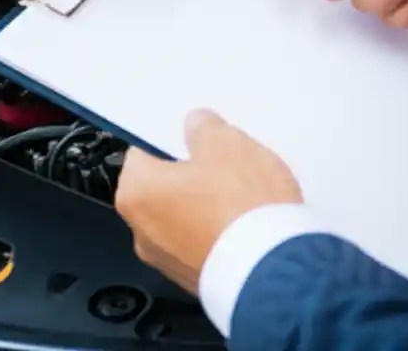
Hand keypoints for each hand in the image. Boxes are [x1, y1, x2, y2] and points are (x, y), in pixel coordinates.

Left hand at [114, 109, 300, 293]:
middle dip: (192, 177)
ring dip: (207, 208)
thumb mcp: (225, 143)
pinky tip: (247, 226)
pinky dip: (220, 235)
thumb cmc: (241, 207)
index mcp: (135, 192)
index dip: (171, 142)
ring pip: (184, 220)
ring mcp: (168, 261)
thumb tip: (198, 125)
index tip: (191, 139)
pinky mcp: (196, 280)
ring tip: (243, 198)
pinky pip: (203, 246)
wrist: (272, 269)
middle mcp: (142, 232)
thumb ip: (203, 127)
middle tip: (224, 167)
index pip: (142, 153)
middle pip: (163, 189)